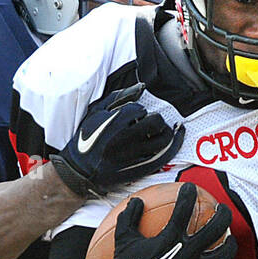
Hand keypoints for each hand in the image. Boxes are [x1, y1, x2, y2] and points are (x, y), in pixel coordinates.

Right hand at [50, 83, 184, 196]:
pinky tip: (179, 135)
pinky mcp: (140, 169)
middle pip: (156, 122)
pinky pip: (165, 156)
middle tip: (151, 123)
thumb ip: (119, 97)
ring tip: (162, 130)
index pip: (139, 110)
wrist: (79, 171)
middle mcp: (126, 139)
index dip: (138, 112)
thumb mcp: (96, 113)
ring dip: (166, 132)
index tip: (132, 117)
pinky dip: (175, 144)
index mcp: (114, 122)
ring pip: (163, 140)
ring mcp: (134, 155)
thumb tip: (141, 87)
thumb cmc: (86, 139)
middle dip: (156, 120)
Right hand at [105, 184, 236, 258]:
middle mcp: (187, 254)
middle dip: (222, 213)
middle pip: (215, 228)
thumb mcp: (123, 241)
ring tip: (229, 236)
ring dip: (230, 242)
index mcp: (169, 240)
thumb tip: (136, 200)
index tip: (190, 188)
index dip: (188, 194)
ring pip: (224, 253)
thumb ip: (129, 218)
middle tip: (221, 208)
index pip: (184, 210)